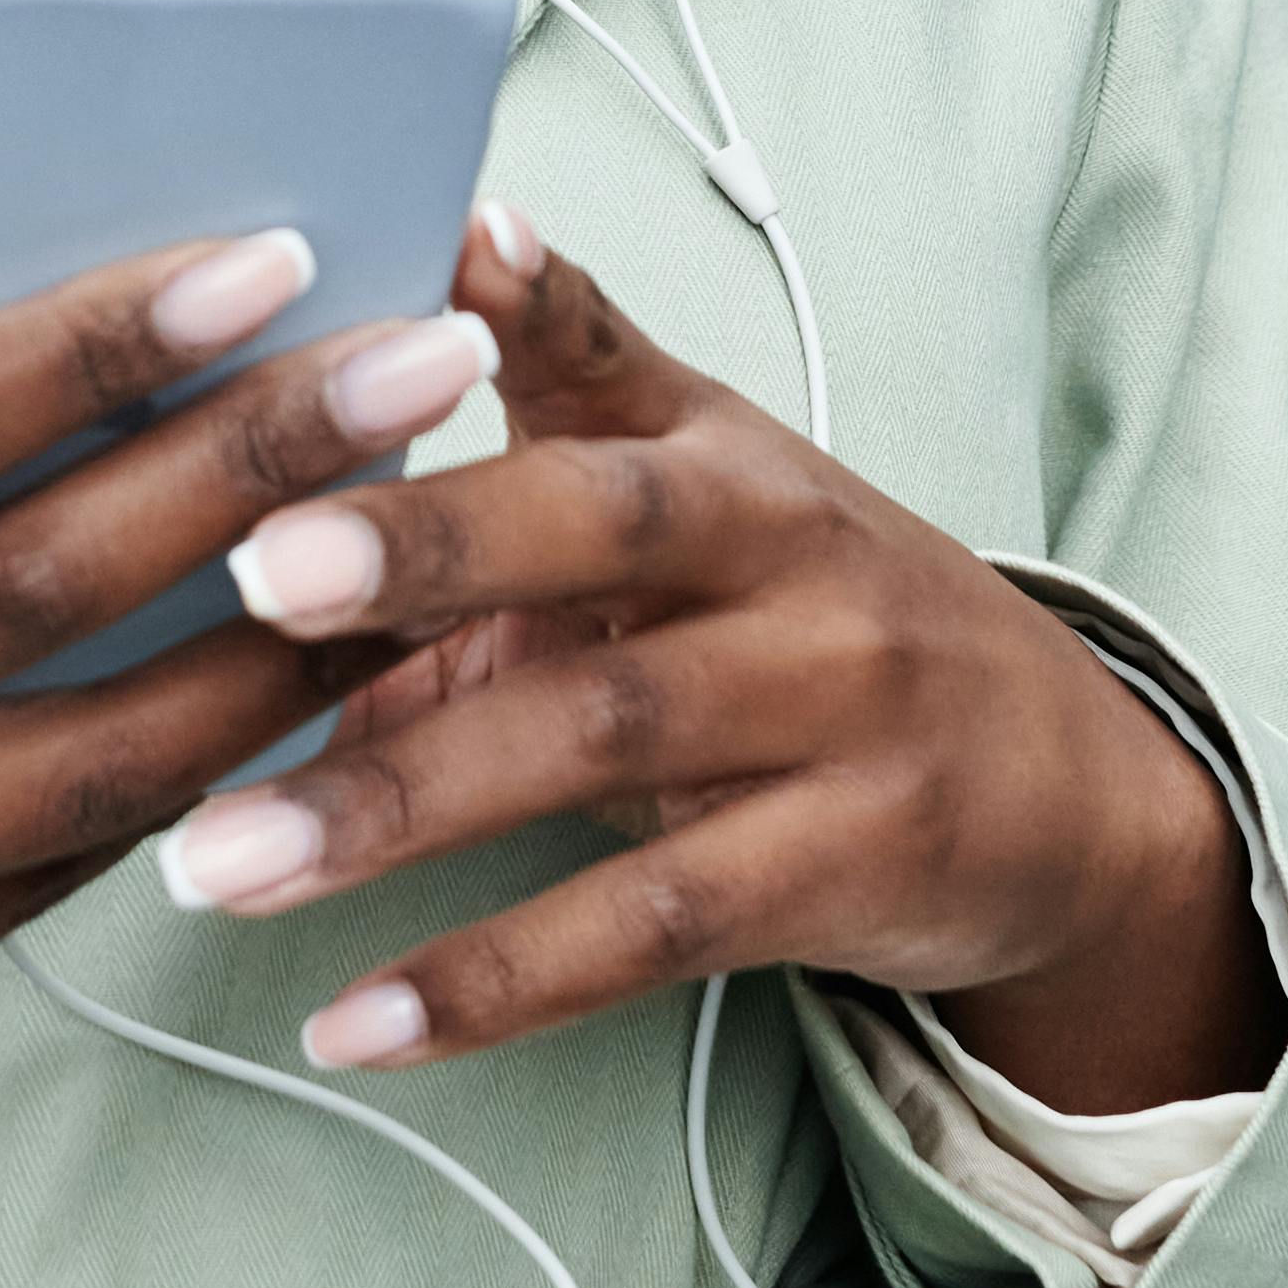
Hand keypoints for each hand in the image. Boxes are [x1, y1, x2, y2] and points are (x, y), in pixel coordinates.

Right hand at [0, 216, 497, 1058]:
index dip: (90, 349)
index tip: (265, 253)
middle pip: (32, 598)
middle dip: (254, 460)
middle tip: (423, 351)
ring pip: (83, 770)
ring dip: (279, 636)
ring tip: (420, 513)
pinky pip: (38, 880)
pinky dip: (183, 774)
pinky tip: (298, 667)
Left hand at [148, 221, 1279, 1102]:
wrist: (1071, 786)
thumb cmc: (811, 625)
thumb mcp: (692, 522)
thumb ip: (491, 515)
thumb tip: (257, 549)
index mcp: (718, 445)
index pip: (607, 349)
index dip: (518, 303)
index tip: (419, 264)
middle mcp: (783, 549)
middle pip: (597, 529)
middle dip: (420, 542)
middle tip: (245, 569)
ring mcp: (832, 703)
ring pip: (594, 740)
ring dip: (391, 806)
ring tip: (216, 864)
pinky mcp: (850, 862)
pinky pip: (650, 925)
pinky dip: (493, 981)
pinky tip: (352, 1023)